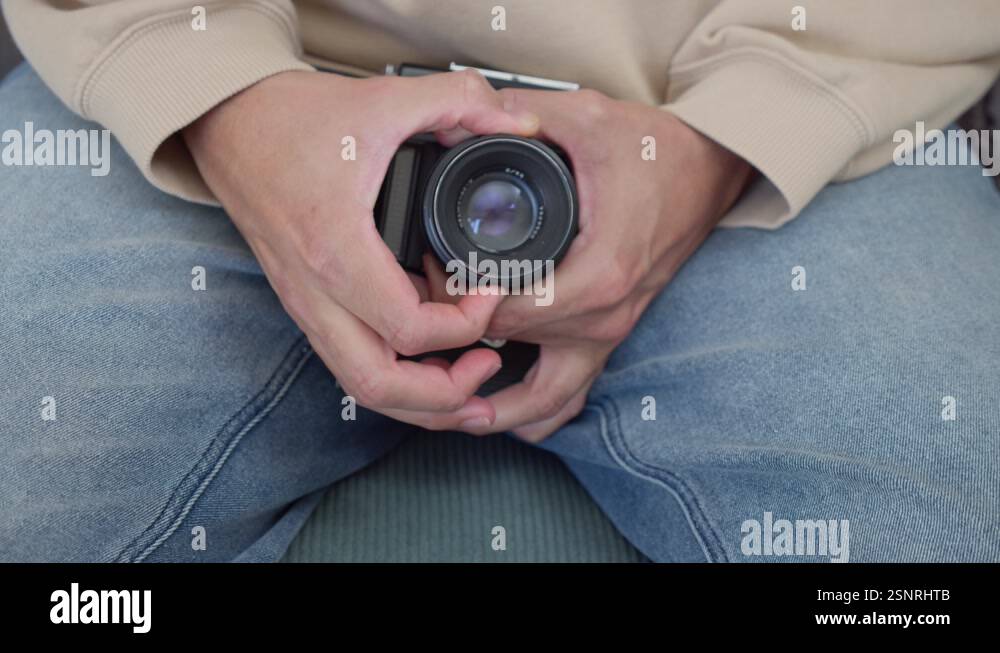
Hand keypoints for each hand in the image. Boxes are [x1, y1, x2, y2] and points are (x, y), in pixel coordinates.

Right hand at [184, 70, 539, 429]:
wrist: (226, 122)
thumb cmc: (292, 118)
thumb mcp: (384, 98)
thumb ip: (458, 99)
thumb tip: (518, 123)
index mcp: (336, 249)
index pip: (409, 329)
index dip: (467, 324)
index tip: (493, 290)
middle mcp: (315, 292)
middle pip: (380, 386)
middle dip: (444, 397)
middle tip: (489, 367)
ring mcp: (306, 304)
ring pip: (362, 386)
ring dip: (420, 398)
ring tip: (470, 383)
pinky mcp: (306, 304)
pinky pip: (352, 361)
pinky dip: (397, 372)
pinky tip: (433, 347)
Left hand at [453, 88, 752, 440]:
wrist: (709, 172)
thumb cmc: (656, 151)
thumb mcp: (586, 118)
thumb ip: (522, 115)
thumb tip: (461, 120)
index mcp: (597, 274)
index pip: (505, 313)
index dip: (457, 298)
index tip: (436, 270)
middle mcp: (605, 317)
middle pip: (513, 353)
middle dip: (461, 340)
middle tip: (428, 309)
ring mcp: (610, 334)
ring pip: (545, 402)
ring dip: (494, 407)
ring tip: (448, 404)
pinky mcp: (610, 336)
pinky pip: (570, 395)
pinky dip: (533, 410)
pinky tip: (497, 410)